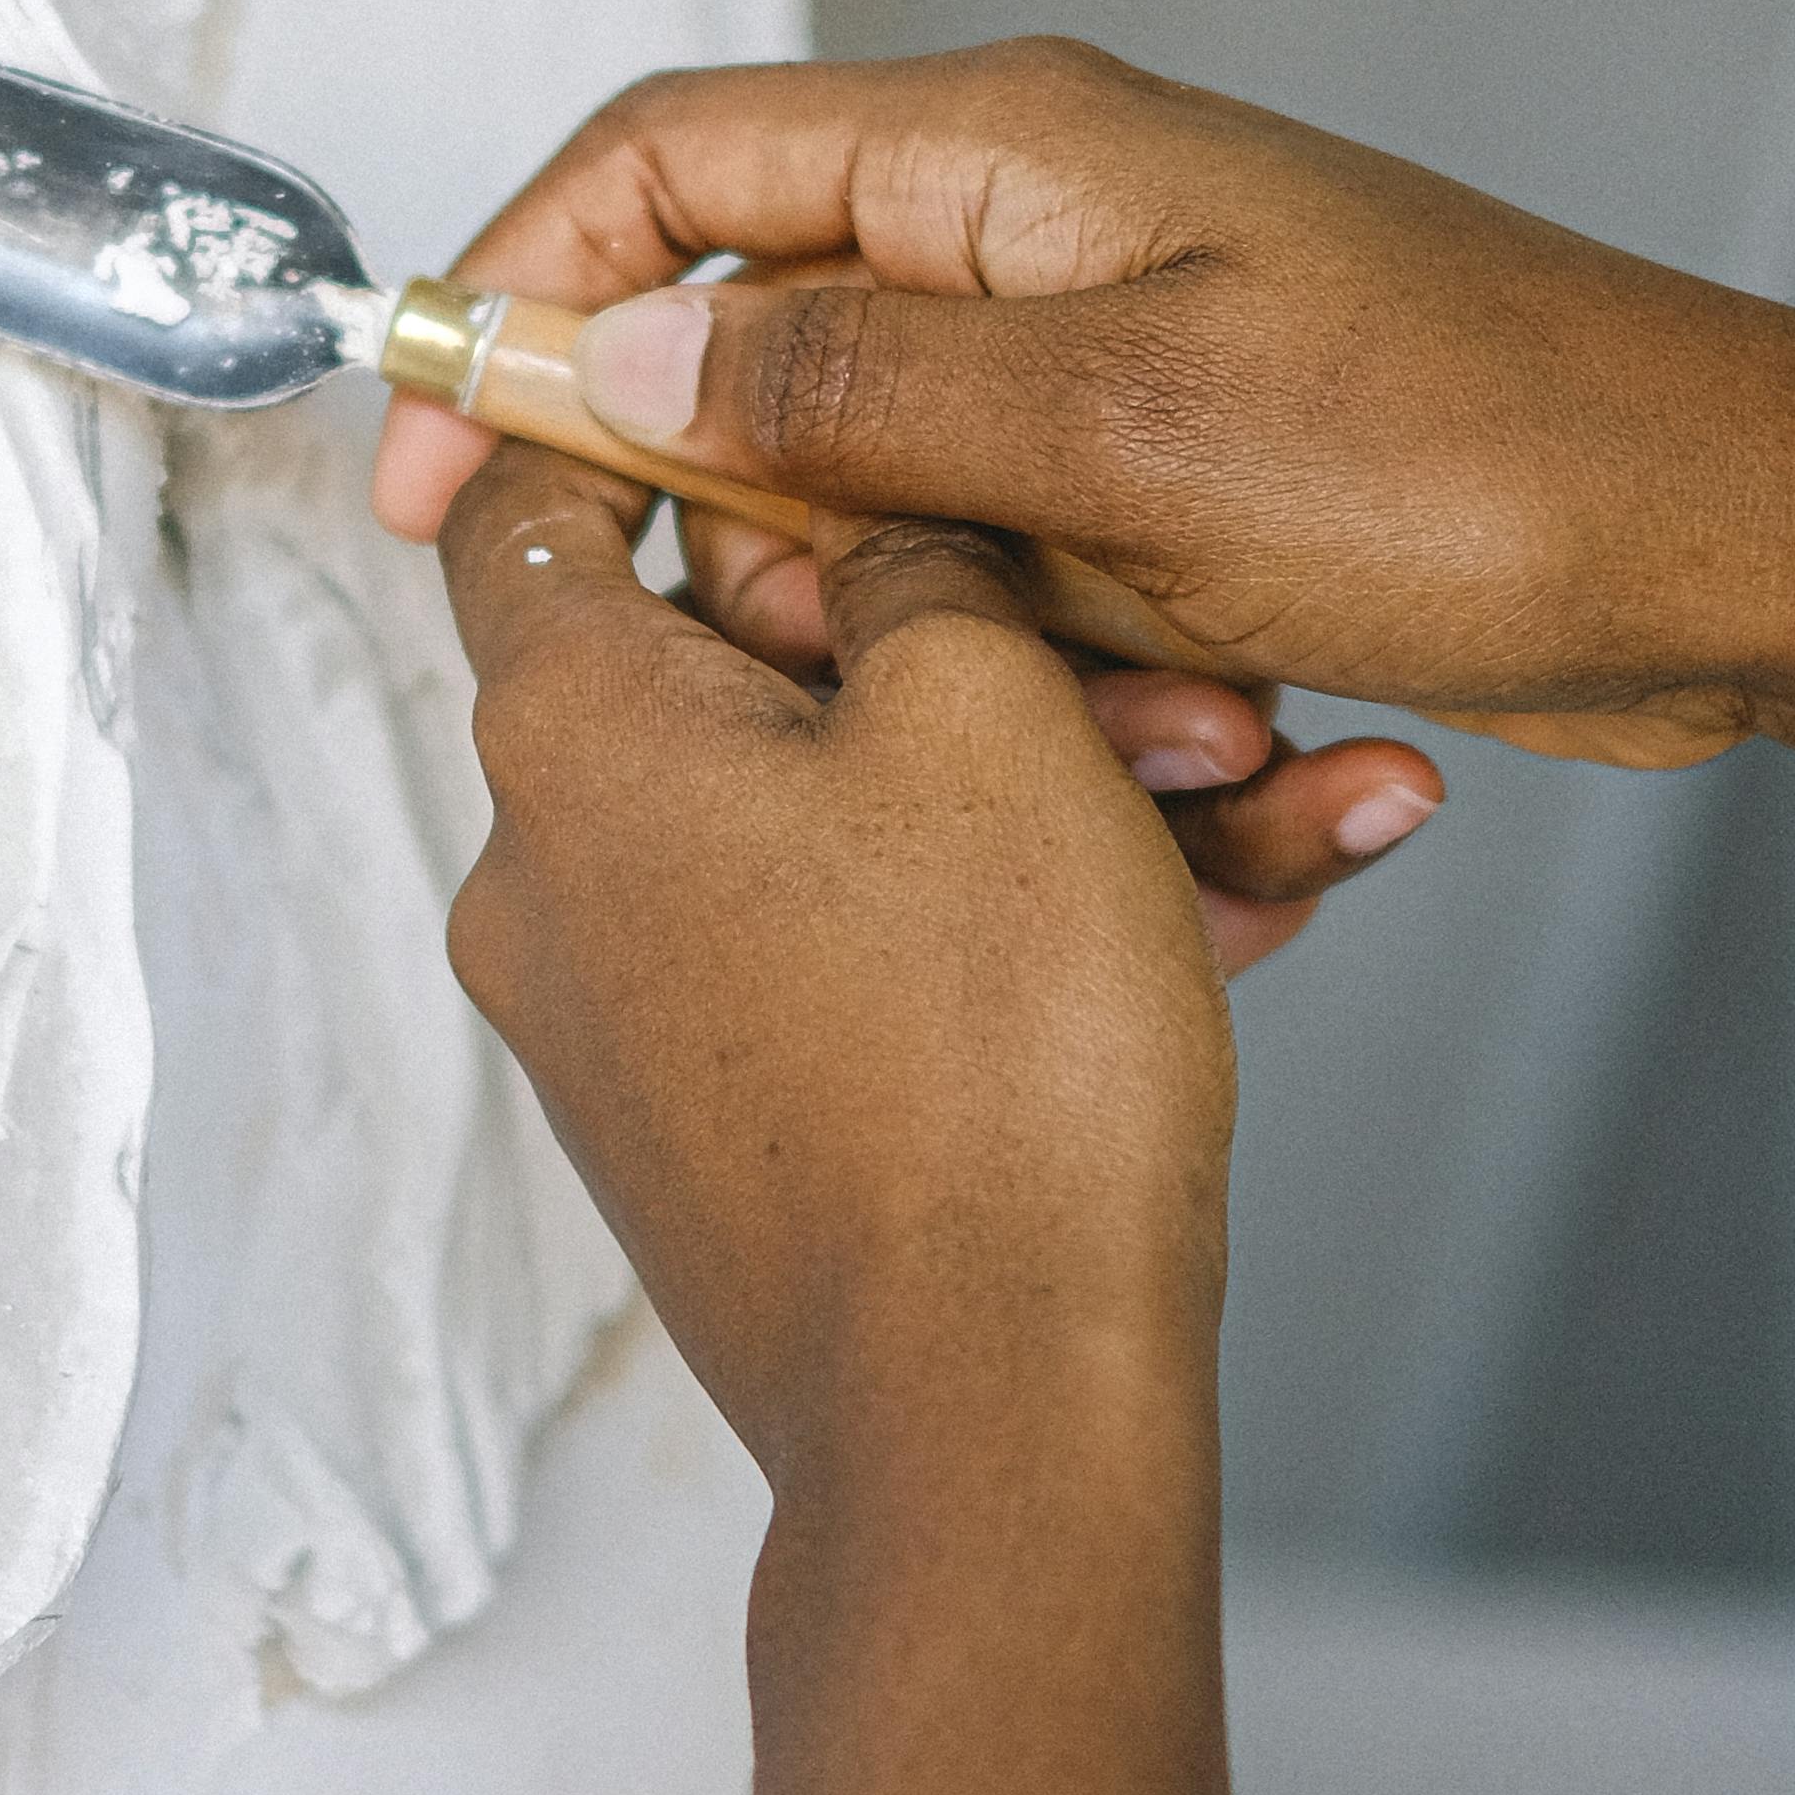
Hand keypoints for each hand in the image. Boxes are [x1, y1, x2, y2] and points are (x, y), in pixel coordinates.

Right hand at [379, 44, 1777, 838]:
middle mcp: (1033, 241)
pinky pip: (1016, 602)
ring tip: (1141, 727)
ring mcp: (1101, 372)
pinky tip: (1223, 751)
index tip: (443, 468)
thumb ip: (851, 399)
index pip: (666, 163)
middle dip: (781, 554)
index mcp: (1005, 155)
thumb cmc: (1489, 455)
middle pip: (753, 374)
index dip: (516, 295)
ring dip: (960, 658)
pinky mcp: (1166, 496)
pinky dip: (1074, 694)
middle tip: (862, 679)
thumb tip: (621, 363)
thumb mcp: (1128, 435)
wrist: (1743, 550)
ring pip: (885, 525)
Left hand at [437, 435, 1235, 1509]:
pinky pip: (875, 956)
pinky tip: (1227, 918)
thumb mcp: (989, 713)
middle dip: (981, 645)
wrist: (995, 1417)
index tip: (782, 377)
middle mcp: (554, 878)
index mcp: (571, 735)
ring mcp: (634, 1018)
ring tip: (1267, 809)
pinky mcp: (726, 1126)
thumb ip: (915, 554)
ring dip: (1059, 796)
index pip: (527, 488)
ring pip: (855, 823)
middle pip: (751, 666)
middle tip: (1168, 677)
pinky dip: (1025, 923)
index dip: (651, 408)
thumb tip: (874, 509)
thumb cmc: (987, 1081)